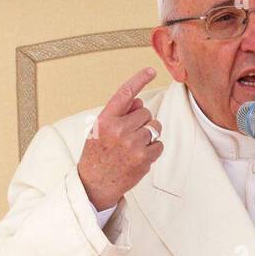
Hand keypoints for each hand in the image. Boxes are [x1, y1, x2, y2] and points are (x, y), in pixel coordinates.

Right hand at [78, 67, 162, 210]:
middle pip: (146, 112)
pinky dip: (153, 150)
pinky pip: (159, 144)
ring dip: (148, 135)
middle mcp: (118, 129)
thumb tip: (139, 102)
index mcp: (105, 120)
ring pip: (155, 127)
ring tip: (132, 147)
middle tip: (128, 137)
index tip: (151, 70)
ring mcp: (132, 143)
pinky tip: (138, 157)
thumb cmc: (98, 155)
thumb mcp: (99, 130)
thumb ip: (118, 114)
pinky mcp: (144, 157)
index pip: (125, 93)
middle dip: (141, 122)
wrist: (94, 184)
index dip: (139, 79)